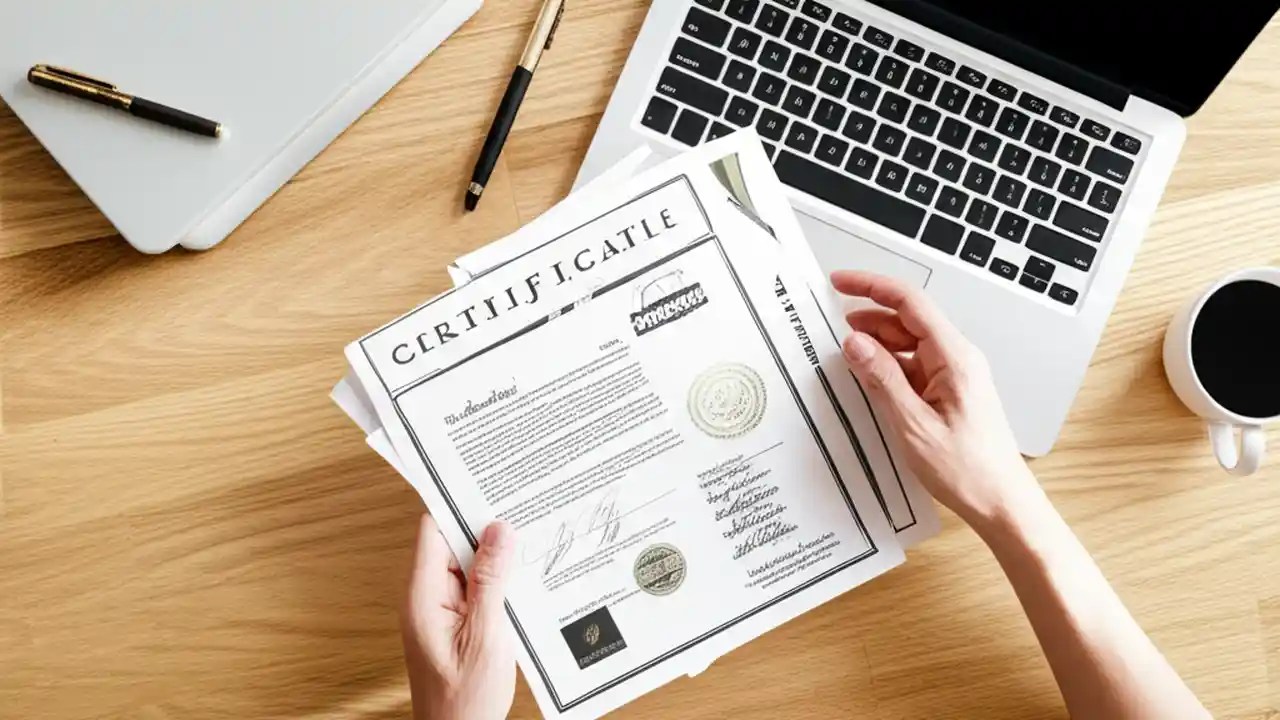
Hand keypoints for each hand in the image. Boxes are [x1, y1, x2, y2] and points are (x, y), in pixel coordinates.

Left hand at [401, 514, 516, 719]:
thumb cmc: (464, 702)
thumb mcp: (486, 636)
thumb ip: (490, 580)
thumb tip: (498, 531)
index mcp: (423, 597)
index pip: (433, 531)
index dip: (459, 506)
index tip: (488, 487)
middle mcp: (425, 599)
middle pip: (451, 544)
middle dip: (485, 530)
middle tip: (521, 513)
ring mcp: (439, 612)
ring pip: (467, 566)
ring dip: (495, 559)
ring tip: (528, 545)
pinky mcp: (454, 625)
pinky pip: (474, 590)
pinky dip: (496, 583)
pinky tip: (521, 582)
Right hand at [830, 271, 1038, 529]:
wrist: (1001, 502)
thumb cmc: (968, 469)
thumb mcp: (912, 425)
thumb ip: (881, 378)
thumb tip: (855, 342)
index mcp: (955, 358)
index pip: (910, 303)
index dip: (872, 287)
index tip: (840, 282)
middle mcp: (957, 359)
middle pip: (908, 320)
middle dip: (868, 316)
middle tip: (831, 323)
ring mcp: (954, 375)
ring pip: (909, 343)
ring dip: (876, 343)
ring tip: (844, 353)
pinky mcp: (949, 392)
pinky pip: (913, 367)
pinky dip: (888, 367)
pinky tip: (867, 377)